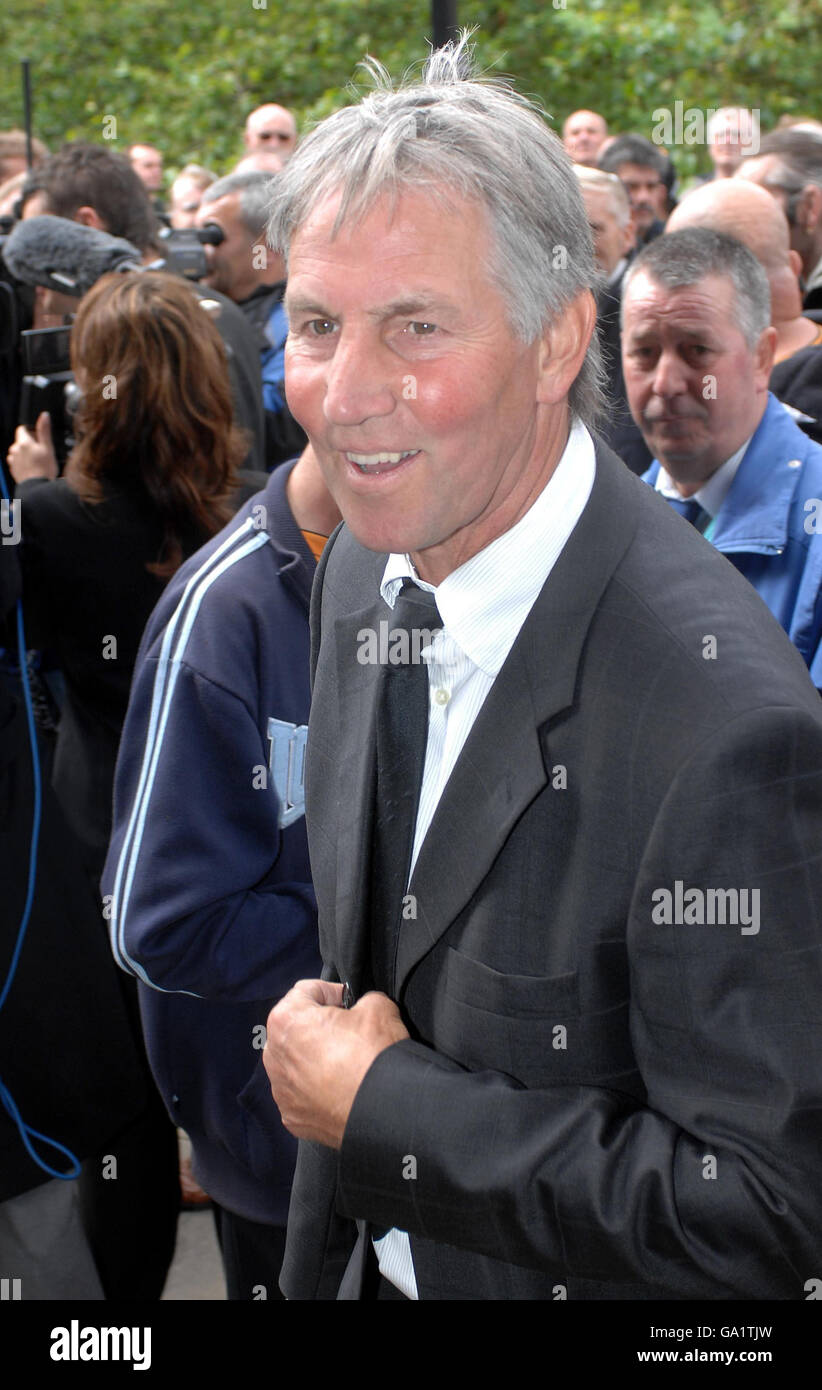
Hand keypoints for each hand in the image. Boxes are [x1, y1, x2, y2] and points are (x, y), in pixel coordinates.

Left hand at [6, 412, 57, 482]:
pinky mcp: (13, 469)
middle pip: (21, 441)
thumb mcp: (48, 447)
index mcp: (23, 442)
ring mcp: (13, 460)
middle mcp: (15, 449)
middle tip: (41, 453)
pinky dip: (23, 464)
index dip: (31, 432)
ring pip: (18, 452)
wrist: (37, 489)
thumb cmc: (44, 469)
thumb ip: (44, 430)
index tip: (38, 439)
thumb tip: (44, 415)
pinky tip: (33, 469)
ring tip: (37, 462)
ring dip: (26, 455)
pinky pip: (17, 462)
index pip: (22, 429)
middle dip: (29, 444)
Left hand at [264, 980, 408, 1148]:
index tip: (351, 1005)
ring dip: (315, 1058)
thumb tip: (362, 1009)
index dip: (333, 993)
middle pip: (295, 1028)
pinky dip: (316, 1088)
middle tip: (349, 1033)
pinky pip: (301, 1093)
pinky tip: (340, 1088)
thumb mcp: (378, 1006)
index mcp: (286, 1019)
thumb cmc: (372, 1055)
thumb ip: (363, 999)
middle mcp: (273, 1054)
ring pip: (295, 1062)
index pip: (306, 991)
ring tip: (345, 1064)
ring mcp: (280, 1090)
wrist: (383, 1111)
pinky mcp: (291, 1116)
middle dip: (319, 1026)